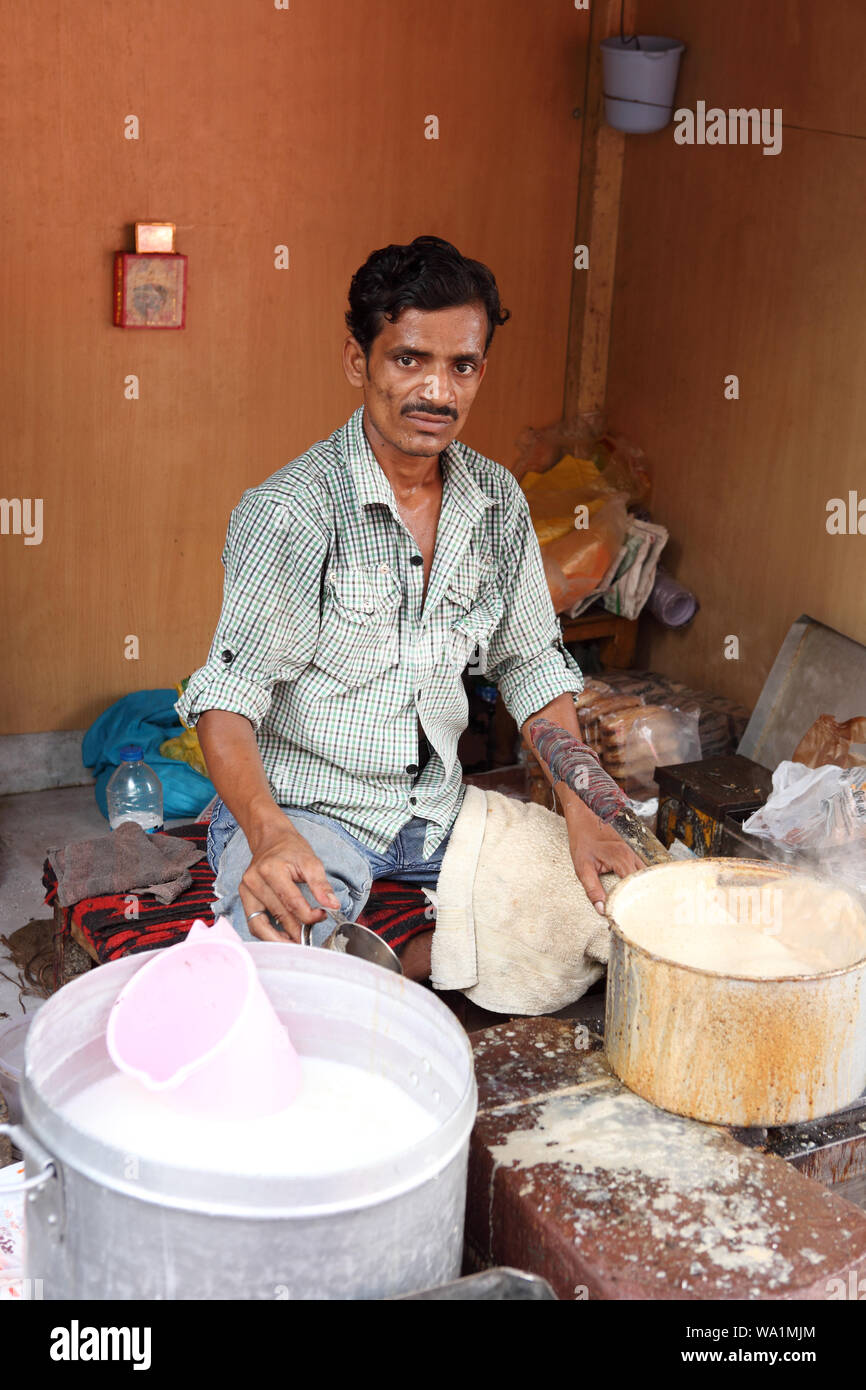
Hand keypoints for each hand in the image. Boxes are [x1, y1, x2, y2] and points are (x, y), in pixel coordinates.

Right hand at [239, 823, 340, 942]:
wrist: (270, 839)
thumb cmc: (290, 849)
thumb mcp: (311, 861)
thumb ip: (321, 884)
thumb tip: (332, 905)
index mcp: (271, 869)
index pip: (291, 902)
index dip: (308, 915)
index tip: (322, 916)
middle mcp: (254, 880)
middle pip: (278, 915)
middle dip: (296, 930)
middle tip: (310, 938)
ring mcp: (246, 890)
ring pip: (260, 925)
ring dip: (278, 939)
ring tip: (296, 944)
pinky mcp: (244, 898)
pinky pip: (254, 923)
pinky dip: (268, 934)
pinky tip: (283, 938)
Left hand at [564, 799, 643, 914]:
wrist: (586, 811)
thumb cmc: (582, 836)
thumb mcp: (582, 866)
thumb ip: (592, 889)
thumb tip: (601, 909)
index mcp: (621, 859)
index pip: (634, 887)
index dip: (635, 903)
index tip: (633, 916)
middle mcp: (632, 854)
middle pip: (646, 881)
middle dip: (645, 898)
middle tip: (645, 915)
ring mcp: (635, 849)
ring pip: (647, 873)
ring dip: (645, 887)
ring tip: (645, 905)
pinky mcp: (633, 847)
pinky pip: (644, 866)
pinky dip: (644, 878)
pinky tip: (642, 889)